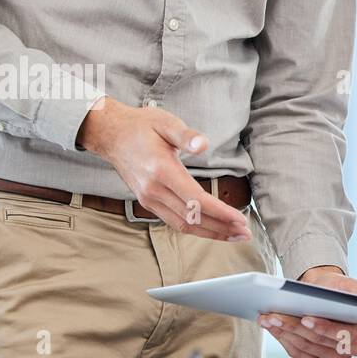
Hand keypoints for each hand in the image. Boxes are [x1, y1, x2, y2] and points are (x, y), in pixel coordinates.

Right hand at [78, 96, 251, 241]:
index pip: (196, 200)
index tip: (240, 219)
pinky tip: (213, 229)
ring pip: (184, 225)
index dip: (220, 213)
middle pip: (193, 218)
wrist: (110, 135)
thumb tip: (203, 145)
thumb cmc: (140, 127)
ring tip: (234, 235)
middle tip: (245, 233)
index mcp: (162, 171)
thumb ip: (186, 135)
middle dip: (222, 228)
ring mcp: (149, 199)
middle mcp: (154, 190)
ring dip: (211, 233)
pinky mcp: (148, 202)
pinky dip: (196, 228)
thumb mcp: (165, 122)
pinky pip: (175, 222)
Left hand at [259, 267, 356, 357]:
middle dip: (295, 327)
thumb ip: (356, 293)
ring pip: (307, 347)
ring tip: (268, 319)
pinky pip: (301, 356)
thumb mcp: (348, 284)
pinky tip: (274, 329)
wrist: (325, 294)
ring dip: (285, 333)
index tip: (305, 319)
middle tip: (274, 315)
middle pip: (321, 341)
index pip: (347, 334)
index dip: (325, 328)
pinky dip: (285, 341)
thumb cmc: (337, 289)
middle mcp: (355, 348)